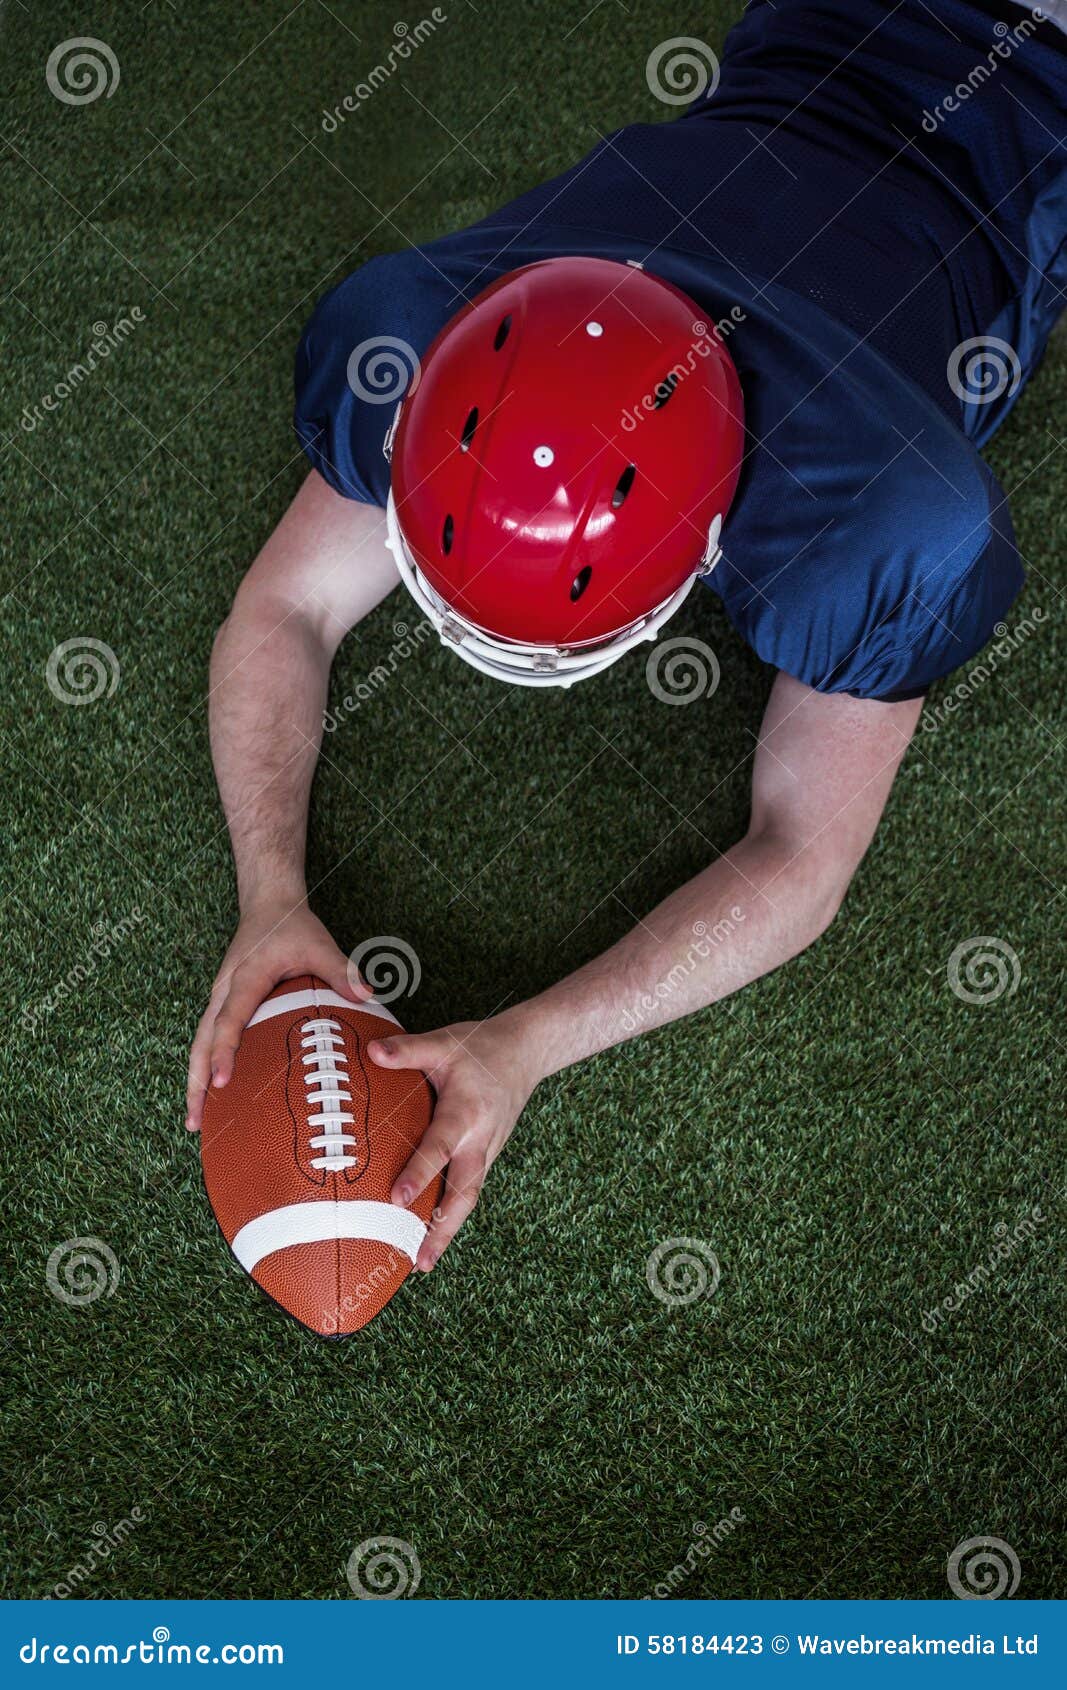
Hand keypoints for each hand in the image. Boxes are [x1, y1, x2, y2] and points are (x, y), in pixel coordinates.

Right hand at [186, 898, 369, 1130]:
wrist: (267, 905)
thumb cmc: (293, 926)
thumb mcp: (320, 943)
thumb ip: (341, 970)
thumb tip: (367, 996)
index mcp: (245, 977)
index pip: (230, 1019)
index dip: (225, 1051)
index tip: (223, 1082)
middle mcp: (223, 990)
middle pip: (202, 1042)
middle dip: (198, 1082)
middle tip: (197, 1121)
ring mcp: (218, 998)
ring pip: (199, 1045)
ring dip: (195, 1081)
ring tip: (195, 1122)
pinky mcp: (221, 1004)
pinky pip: (207, 1040)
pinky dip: (205, 1068)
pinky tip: (211, 1097)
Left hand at [369, 1013, 542, 1271]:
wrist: (527, 1052)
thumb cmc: (481, 1047)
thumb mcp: (445, 1042)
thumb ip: (408, 1050)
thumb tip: (371, 1051)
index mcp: (467, 1114)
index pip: (439, 1148)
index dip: (418, 1173)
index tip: (396, 1199)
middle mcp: (480, 1140)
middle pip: (463, 1194)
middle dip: (442, 1229)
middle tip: (420, 1261)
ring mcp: (487, 1151)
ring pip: (468, 1198)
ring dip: (447, 1230)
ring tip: (422, 1261)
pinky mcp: (486, 1155)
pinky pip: (468, 1188)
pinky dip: (452, 1213)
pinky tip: (432, 1231)